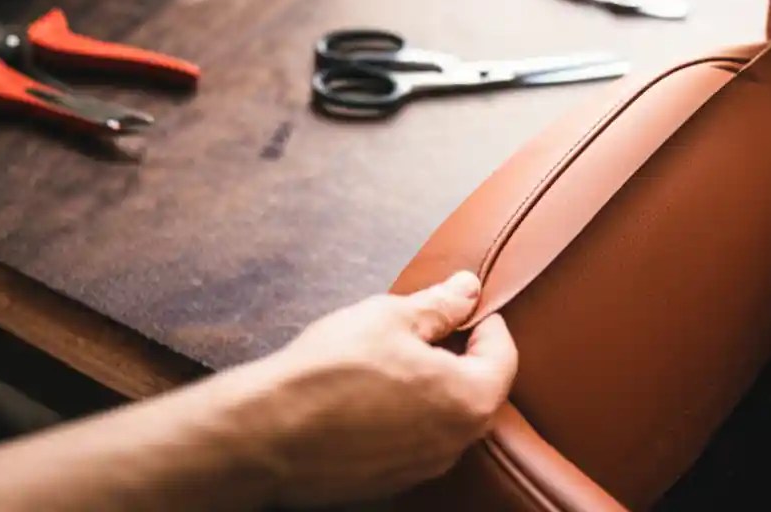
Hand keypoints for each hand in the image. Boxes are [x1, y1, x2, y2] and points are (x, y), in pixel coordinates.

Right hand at [245, 271, 517, 507]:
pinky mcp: (390, 482)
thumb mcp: (390, 318)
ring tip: (391, 361)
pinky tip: (369, 397)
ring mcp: (423, 468)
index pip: (504, 354)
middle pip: (478, 389)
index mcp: (470, 398)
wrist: (267, 434)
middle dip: (460, 355)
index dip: (486, 322)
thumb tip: (469, 289)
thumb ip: (440, 306)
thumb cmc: (330, 370)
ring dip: (432, 388)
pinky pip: (414, 442)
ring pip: (445, 417)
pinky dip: (405, 417)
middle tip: (426, 329)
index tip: (465, 306)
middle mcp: (457, 442)